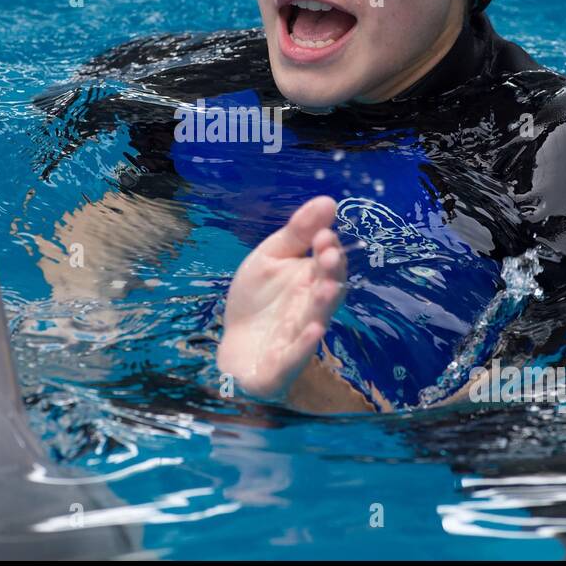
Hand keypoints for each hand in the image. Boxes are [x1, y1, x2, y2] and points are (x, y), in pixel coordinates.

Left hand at [217, 196, 347, 400]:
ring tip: (326, 288)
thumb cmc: (257, 302)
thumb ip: (296, 233)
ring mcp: (299, 337)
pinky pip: (296, 354)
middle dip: (330, 274)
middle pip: (327, 291)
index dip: (328, 250)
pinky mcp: (283, 364)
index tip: (324, 235)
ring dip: (322, 305)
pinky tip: (313, 330)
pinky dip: (305, 344)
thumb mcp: (269, 259)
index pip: (327, 263)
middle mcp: (311, 308)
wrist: (235, 348)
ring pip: (316, 320)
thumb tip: (328, 201)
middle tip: (328, 256)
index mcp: (310, 281)